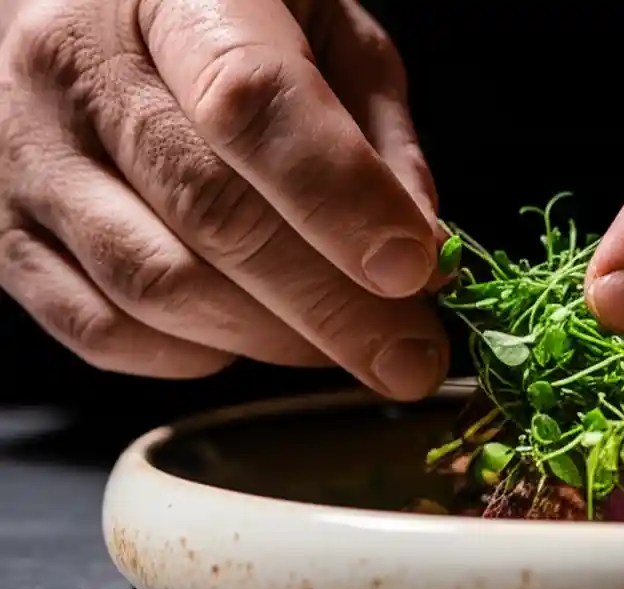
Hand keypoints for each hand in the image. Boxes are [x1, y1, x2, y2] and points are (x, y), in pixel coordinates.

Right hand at [0, 0, 447, 399]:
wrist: (78, 2)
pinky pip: (104, 332)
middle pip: (212, 216)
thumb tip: (419, 242)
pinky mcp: (3, 235)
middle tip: (411, 355)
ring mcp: (26, 158)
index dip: (340, 200)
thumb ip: (377, 126)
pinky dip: (197, 355)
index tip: (413, 270)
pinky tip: (252, 335)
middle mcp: (74, 69)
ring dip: (276, 339)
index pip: (253, 105)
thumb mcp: (323, 22)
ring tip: (349, 345)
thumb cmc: (219, 9)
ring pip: (158, 288)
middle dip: (333, 307)